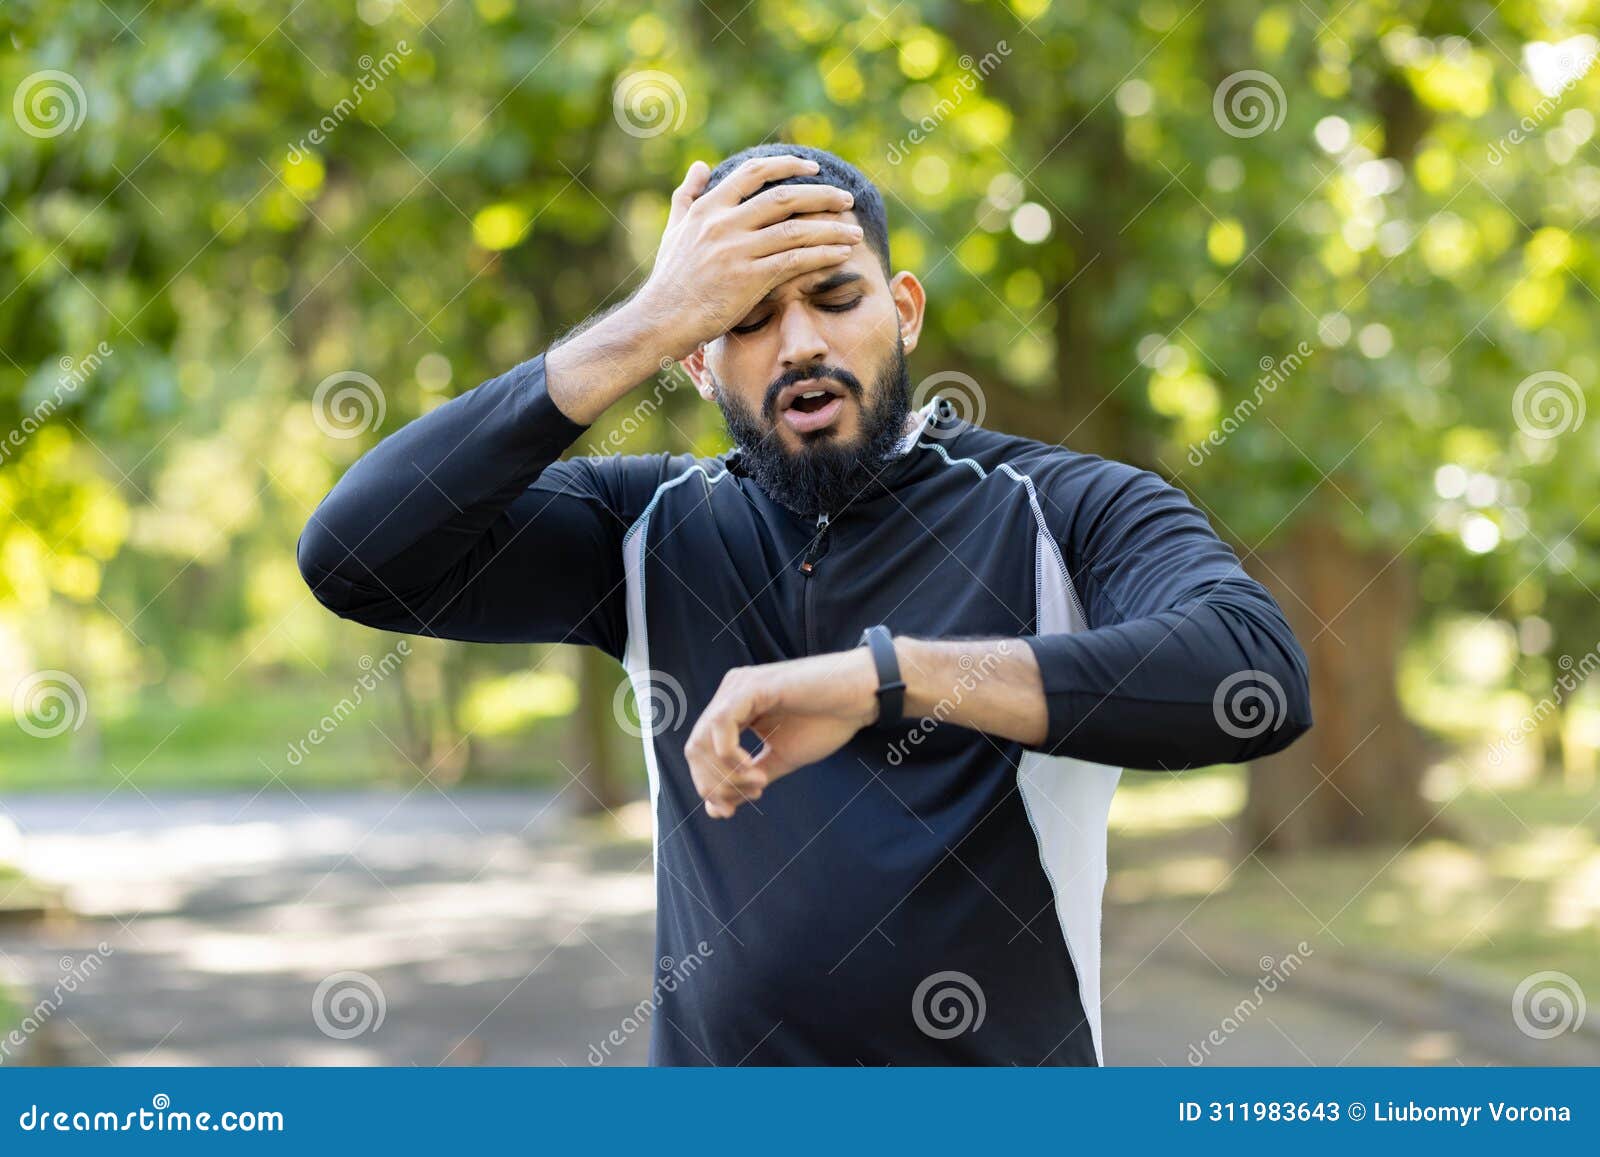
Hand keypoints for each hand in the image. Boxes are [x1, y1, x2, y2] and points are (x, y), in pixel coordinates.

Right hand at [632, 154, 863, 360]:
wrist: (662, 319)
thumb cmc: (670, 279)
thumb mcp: (674, 229)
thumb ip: (688, 195)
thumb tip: (700, 165)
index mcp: (708, 208)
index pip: (754, 172)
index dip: (787, 165)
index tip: (813, 168)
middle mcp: (723, 224)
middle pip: (783, 197)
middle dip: (821, 195)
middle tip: (846, 199)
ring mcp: (736, 251)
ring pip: (795, 229)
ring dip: (830, 228)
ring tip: (853, 230)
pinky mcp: (749, 279)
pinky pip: (795, 260)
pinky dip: (822, 255)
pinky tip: (841, 254)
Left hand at [683, 648, 880, 818]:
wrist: (859, 697)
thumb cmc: (826, 722)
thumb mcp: (780, 758)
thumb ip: (747, 780)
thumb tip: (716, 808)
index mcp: (733, 709)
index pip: (700, 752)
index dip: (708, 786)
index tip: (729, 811)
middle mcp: (729, 694)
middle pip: (695, 749)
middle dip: (715, 784)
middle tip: (750, 798)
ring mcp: (737, 688)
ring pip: (703, 741)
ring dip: (726, 775)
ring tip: (759, 786)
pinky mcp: (750, 686)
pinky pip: (721, 726)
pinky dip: (732, 757)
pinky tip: (756, 772)